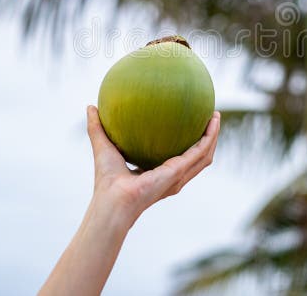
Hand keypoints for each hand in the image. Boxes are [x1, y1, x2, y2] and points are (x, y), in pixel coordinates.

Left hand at [85, 105, 219, 226]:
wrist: (112, 199)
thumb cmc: (106, 181)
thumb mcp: (103, 146)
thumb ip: (97, 127)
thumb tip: (91, 106)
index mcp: (158, 174)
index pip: (177, 158)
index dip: (186, 142)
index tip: (189, 123)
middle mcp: (173, 177)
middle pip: (197, 157)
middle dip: (206, 138)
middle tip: (209, 118)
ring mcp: (178, 176)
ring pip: (205, 155)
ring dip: (213, 137)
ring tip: (215, 117)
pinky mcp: (179, 172)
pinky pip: (200, 152)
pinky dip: (209, 137)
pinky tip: (212, 122)